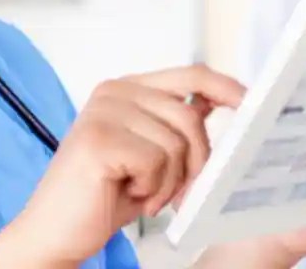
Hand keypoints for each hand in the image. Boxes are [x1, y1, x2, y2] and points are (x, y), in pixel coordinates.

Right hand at [0, 65, 245, 267]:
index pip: (189, 75)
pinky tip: (130, 193)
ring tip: (143, 192)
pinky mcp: (98, 139)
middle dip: (193, 162)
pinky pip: (156, 161)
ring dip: (168, 182)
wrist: (55, 230)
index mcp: (126, 89)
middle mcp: (112, 92)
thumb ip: (174, 125)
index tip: (250, 104)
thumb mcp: (148, 154)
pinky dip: (151, 189)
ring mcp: (103, 112)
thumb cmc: (101, 195)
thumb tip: (217, 102)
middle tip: (175, 189)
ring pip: (176, 143)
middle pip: (189, 116)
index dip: (224, 88)